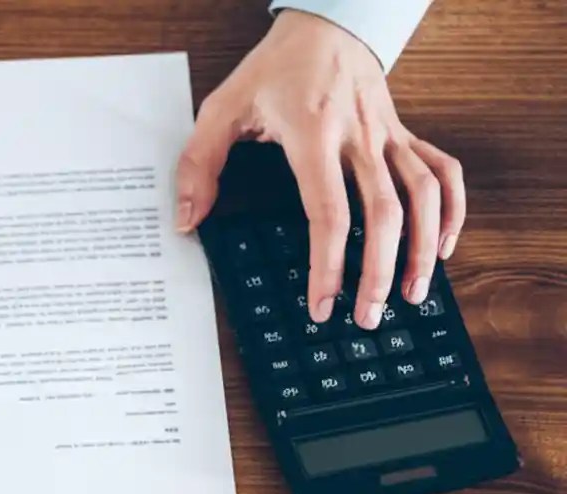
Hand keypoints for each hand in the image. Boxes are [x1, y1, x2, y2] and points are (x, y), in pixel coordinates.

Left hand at [177, 10, 465, 329]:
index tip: (321, 303)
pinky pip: (442, 172)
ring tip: (413, 295)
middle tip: (367, 317)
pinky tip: (444, 245)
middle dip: (379, 272)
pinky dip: (453, 209)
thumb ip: (199, 165)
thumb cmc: (274, 69)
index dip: (328, 265)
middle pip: (383, 214)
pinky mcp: (405, 134)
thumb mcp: (222, 108)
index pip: (328, 212)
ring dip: (423, 249)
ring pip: (423, 196)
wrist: (325, 25)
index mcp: (312, 134)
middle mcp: (358, 136)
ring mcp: (388, 135)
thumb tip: (187, 219)